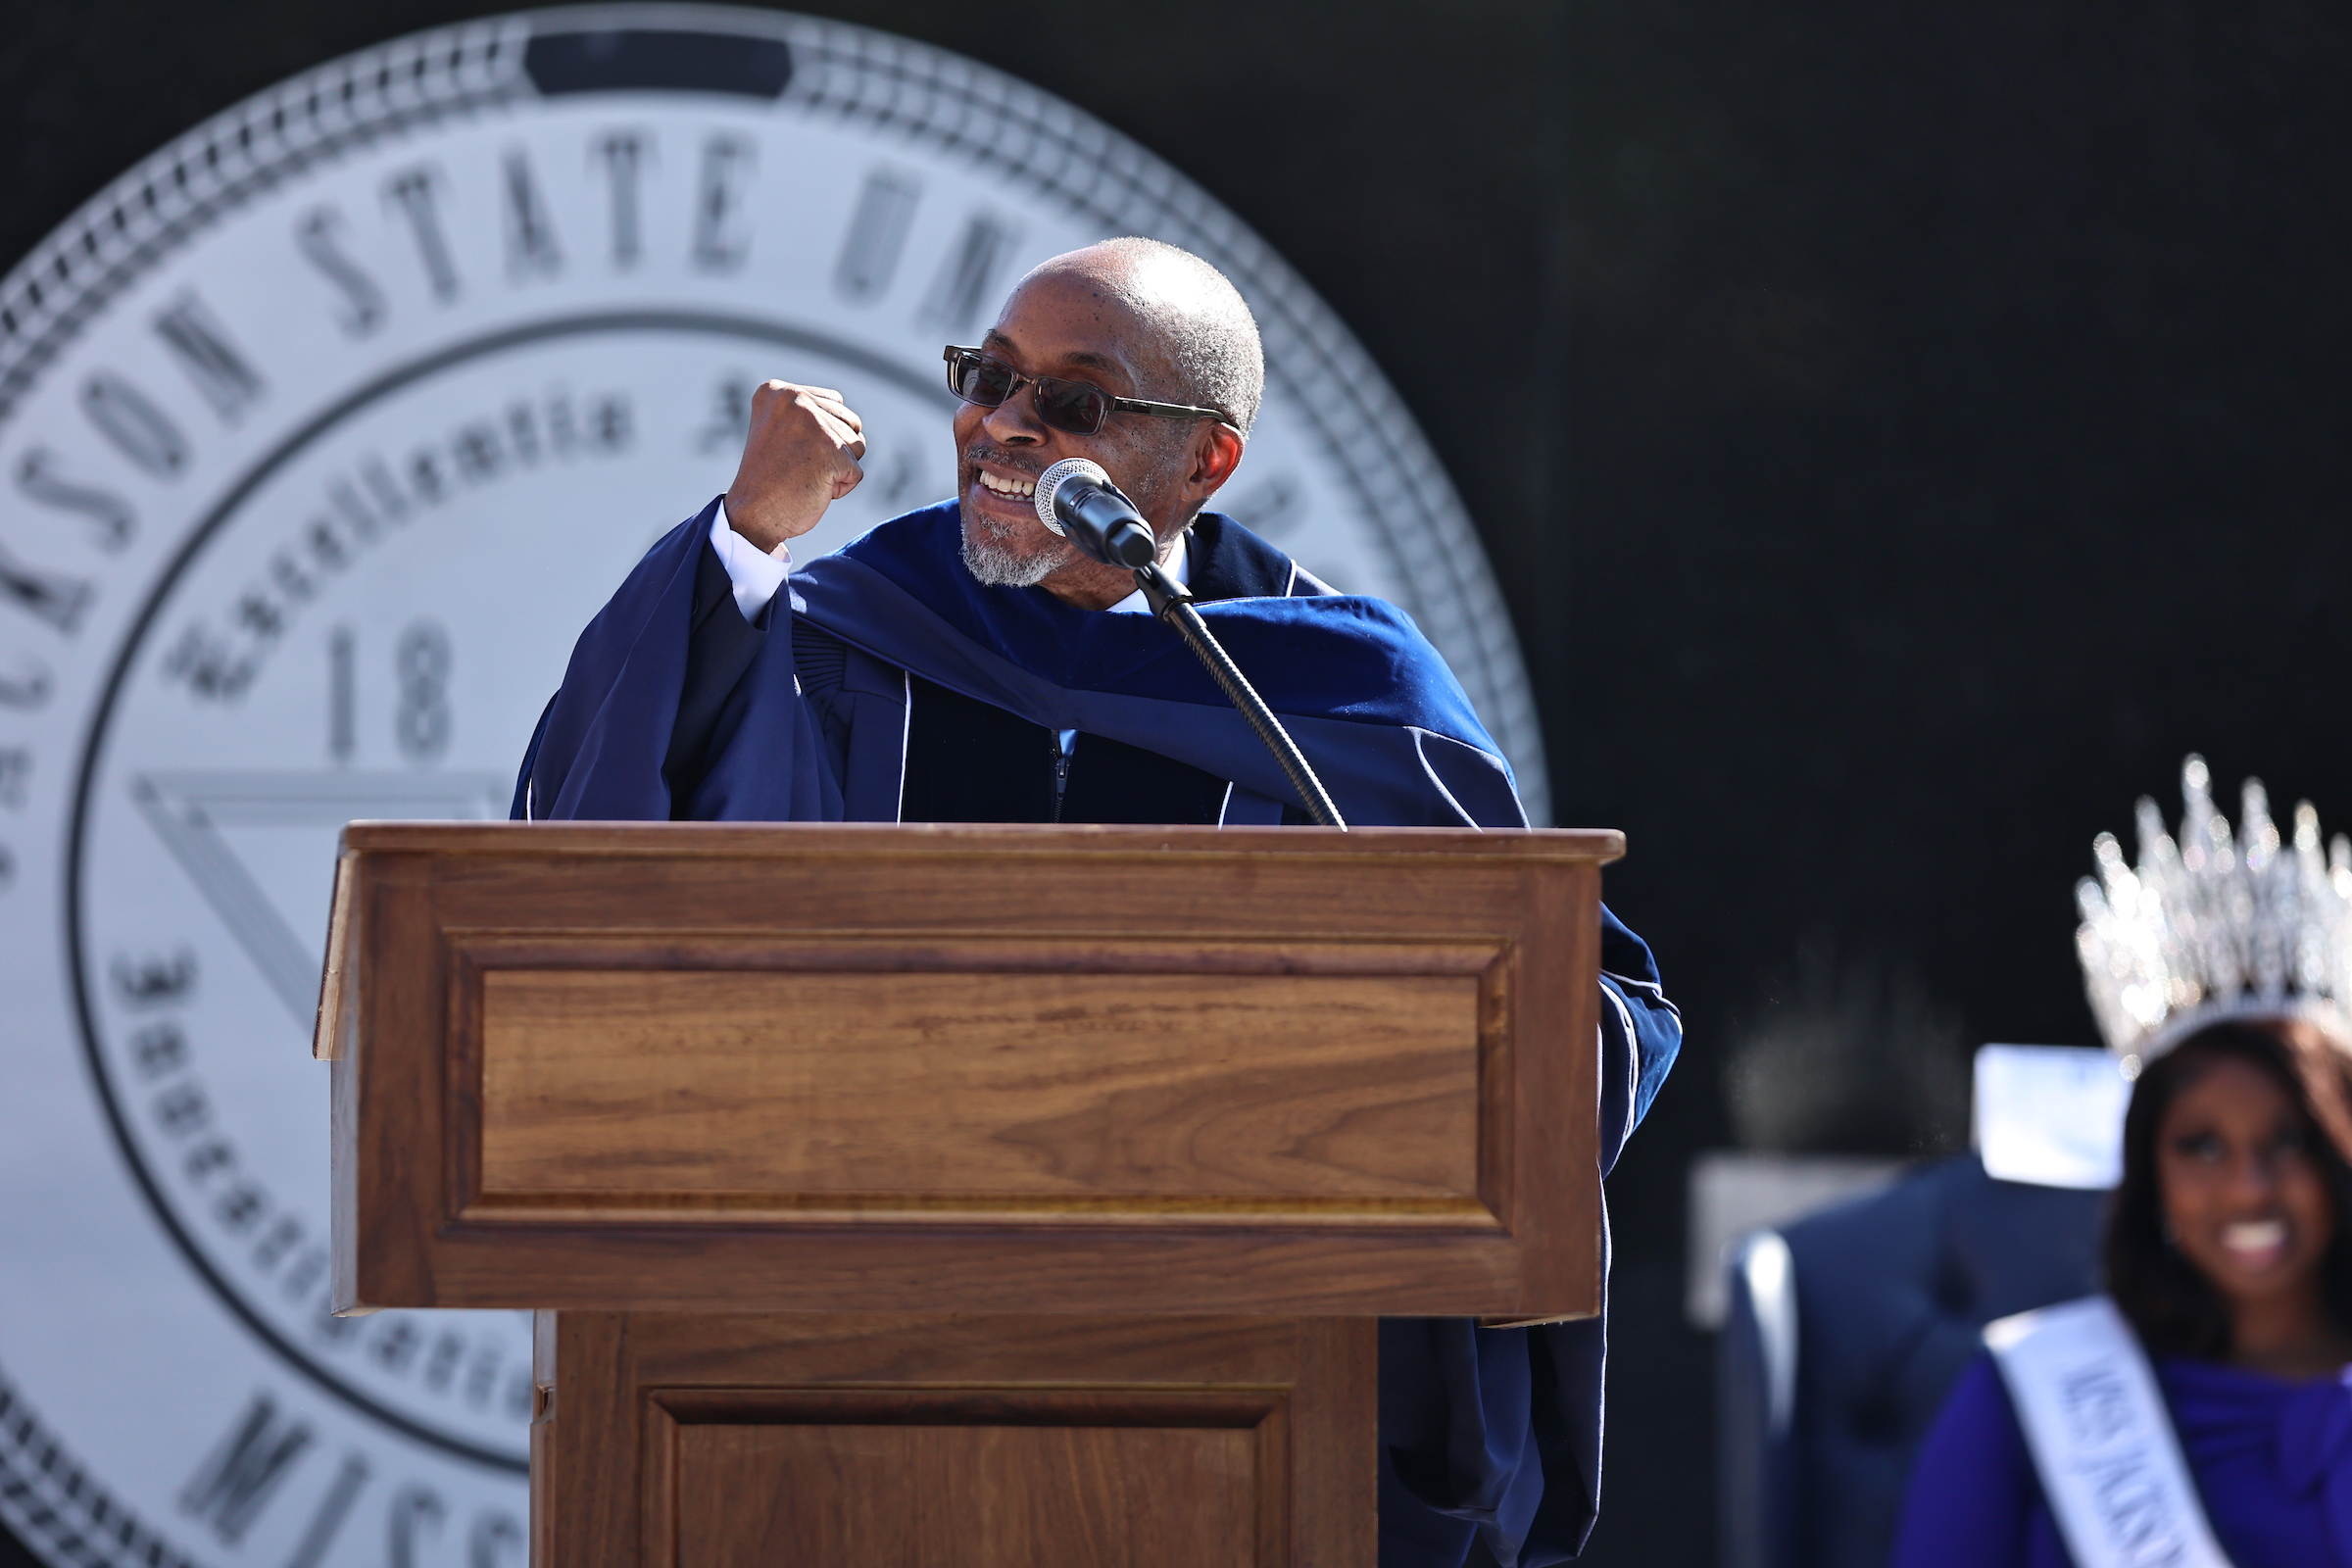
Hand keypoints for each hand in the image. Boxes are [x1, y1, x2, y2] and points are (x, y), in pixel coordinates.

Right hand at [723, 381, 865, 552]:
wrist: (752, 515)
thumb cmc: (768, 478)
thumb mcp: (781, 429)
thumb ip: (809, 414)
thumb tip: (853, 422)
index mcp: (778, 391)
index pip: (834, 403)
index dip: (821, 434)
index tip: (789, 449)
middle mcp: (796, 400)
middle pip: (850, 422)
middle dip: (833, 450)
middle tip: (796, 466)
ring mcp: (815, 425)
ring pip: (857, 446)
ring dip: (837, 468)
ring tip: (804, 476)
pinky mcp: (832, 452)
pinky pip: (856, 472)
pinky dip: (841, 488)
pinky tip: (812, 489)